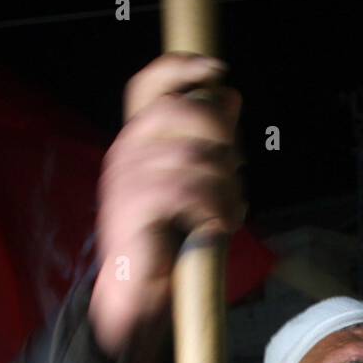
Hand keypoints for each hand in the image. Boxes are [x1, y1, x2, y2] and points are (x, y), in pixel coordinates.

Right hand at [89, 53, 245, 359]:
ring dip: (224, 185)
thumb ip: (210, 142)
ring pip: (194, 155)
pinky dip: (212, 208)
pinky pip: (186, 191)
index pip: (150, 84)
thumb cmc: (169, 241)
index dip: (182, 68)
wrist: (136, 295)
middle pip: (181, 110)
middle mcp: (127, 151)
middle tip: (235, 170)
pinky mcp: (133, 208)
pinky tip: (217, 227)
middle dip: (220, 136)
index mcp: (139, 141)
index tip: (217, 69)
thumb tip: (230, 96)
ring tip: (229, 212)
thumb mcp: (197, 184)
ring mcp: (126, 178)